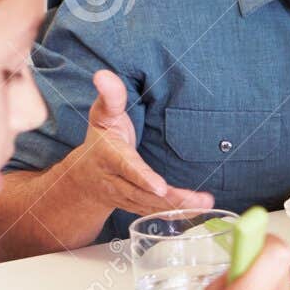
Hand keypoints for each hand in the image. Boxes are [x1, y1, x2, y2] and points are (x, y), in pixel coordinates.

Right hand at [67, 71, 213, 216]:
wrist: (84, 177)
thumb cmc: (101, 139)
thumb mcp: (102, 115)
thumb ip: (110, 97)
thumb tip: (103, 75)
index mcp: (108, 156)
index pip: (126, 167)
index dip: (142, 178)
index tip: (160, 186)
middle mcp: (116, 181)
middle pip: (143, 194)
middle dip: (170, 199)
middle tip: (196, 200)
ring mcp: (126, 198)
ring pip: (152, 206)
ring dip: (179, 208)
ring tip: (205, 204)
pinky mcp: (136, 206)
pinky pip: (156, 212)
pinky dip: (177, 214)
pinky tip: (198, 209)